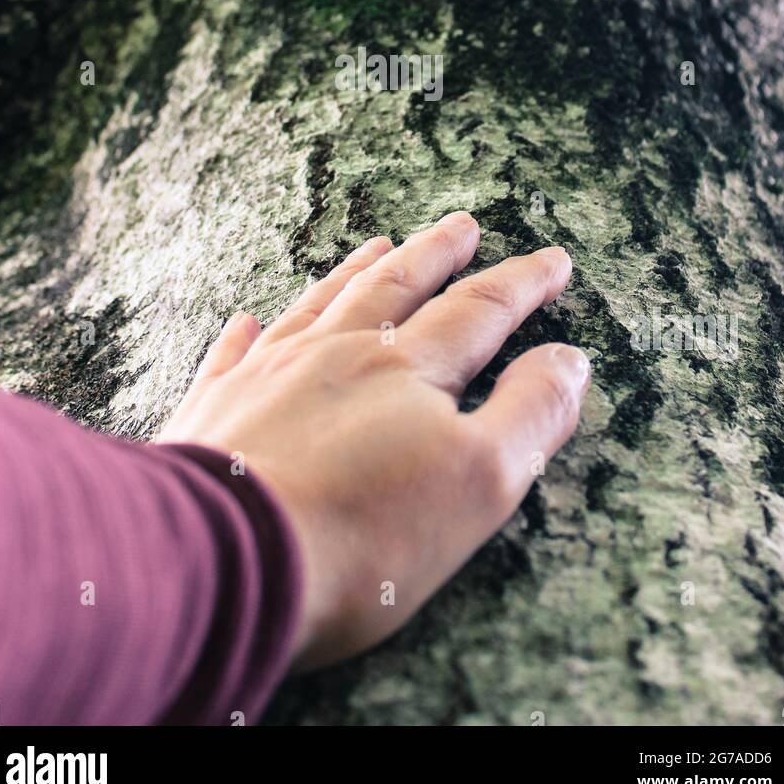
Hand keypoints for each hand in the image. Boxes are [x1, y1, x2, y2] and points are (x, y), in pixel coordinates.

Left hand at [157, 213, 589, 668]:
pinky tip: (248, 321)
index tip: (553, 260)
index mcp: (407, 370)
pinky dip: (249, 334)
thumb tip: (570, 360)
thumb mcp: (479, 483)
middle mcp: (338, 354)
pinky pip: (236, 354)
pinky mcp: (214, 410)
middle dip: (438, 254)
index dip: (523, 284)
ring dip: (356, 271)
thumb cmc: (361, 534)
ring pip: (321, 304)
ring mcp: (268, 375)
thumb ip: (529, 415)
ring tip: (378, 244)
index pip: (479, 311)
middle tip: (462, 224)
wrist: (222, 558)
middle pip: (398, 287)